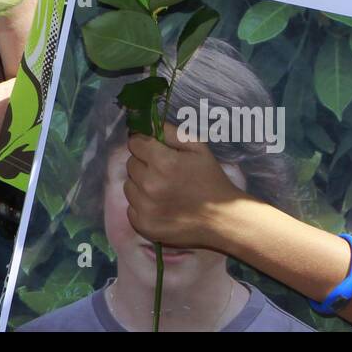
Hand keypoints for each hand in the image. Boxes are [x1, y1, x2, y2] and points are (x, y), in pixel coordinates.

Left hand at [123, 124, 254, 248]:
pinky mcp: (143, 225)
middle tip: (163, 171)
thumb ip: (170, 132)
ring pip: (128, 185)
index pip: (135, 143)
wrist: (223, 219)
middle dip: (144, 164)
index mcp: (163, 163)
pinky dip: (141, 205)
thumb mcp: (198, 148)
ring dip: (140, 184)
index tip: (154, 150)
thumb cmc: (211, 179)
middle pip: (130, 164)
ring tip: (162, 190)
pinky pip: (131, 207)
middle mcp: (150, 185)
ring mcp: (145, 208)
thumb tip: (146, 125)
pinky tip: (160, 206)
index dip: (145, 144)